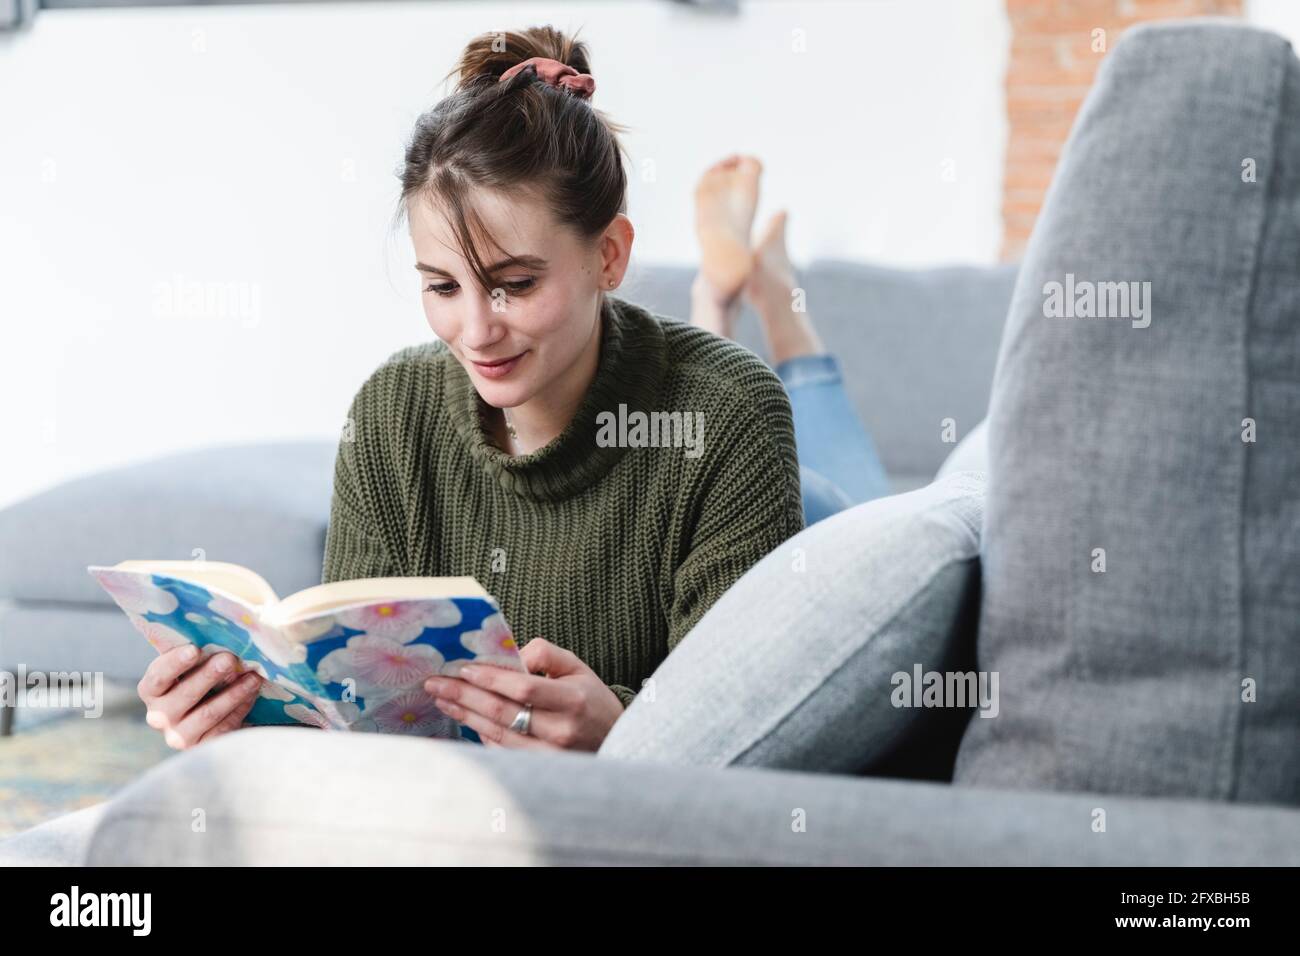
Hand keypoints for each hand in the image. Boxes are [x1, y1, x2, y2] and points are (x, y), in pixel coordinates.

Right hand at [136, 645, 261, 749]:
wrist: (211, 713)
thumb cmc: (200, 678)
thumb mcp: (192, 665)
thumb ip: (196, 651)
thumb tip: (220, 627)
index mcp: (151, 691)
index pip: (158, 676)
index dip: (175, 663)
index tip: (194, 649)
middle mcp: (159, 716)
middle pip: (184, 695)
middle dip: (209, 675)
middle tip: (230, 659)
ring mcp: (178, 735)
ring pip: (207, 714)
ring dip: (233, 693)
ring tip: (253, 677)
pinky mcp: (200, 747)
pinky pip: (223, 728)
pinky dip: (240, 708)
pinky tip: (253, 693)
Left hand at [422, 638, 623, 750]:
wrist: (614, 740)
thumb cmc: (591, 698)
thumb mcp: (577, 667)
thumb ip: (545, 654)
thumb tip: (511, 655)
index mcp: (573, 701)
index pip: (524, 689)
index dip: (492, 679)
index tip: (463, 669)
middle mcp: (561, 732)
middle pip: (503, 713)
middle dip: (464, 696)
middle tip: (436, 684)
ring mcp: (550, 757)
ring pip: (497, 734)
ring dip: (465, 715)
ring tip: (442, 699)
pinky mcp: (540, 770)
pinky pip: (501, 751)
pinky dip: (479, 734)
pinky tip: (464, 718)